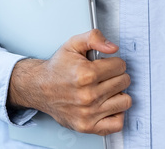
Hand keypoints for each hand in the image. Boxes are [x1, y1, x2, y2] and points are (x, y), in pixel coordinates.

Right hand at [8, 28, 131, 135]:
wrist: (39, 88)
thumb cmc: (58, 68)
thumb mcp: (73, 44)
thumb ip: (94, 38)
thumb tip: (113, 48)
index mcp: (86, 74)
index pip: (121, 66)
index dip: (115, 62)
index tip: (107, 65)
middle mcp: (87, 95)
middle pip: (124, 82)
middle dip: (117, 76)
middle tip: (106, 76)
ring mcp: (88, 113)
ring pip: (125, 101)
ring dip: (118, 94)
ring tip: (107, 90)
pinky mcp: (87, 126)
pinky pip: (117, 124)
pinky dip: (116, 114)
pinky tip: (108, 105)